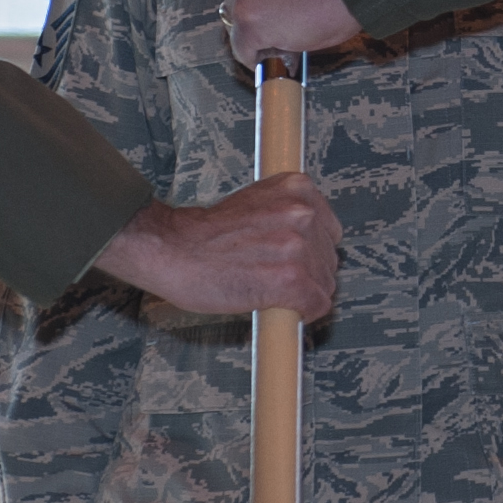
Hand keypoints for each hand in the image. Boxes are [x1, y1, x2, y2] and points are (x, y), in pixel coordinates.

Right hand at [90, 170, 339, 317]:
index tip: (289, 260)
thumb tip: (313, 242)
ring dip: (302, 295)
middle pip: (329, 259)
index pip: (328, 230)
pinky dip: (301, 314)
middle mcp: (304, 213)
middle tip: (270, 277)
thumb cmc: (206, 234)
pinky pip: (317, 306)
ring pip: (324, 285)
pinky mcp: (292, 280)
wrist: (173, 249)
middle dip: (307, 273)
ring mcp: (300, 246)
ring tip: (265, 288)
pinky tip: (276, 306)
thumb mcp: (257, 203)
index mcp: (297, 188)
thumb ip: (287, 215)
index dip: (310, 251)